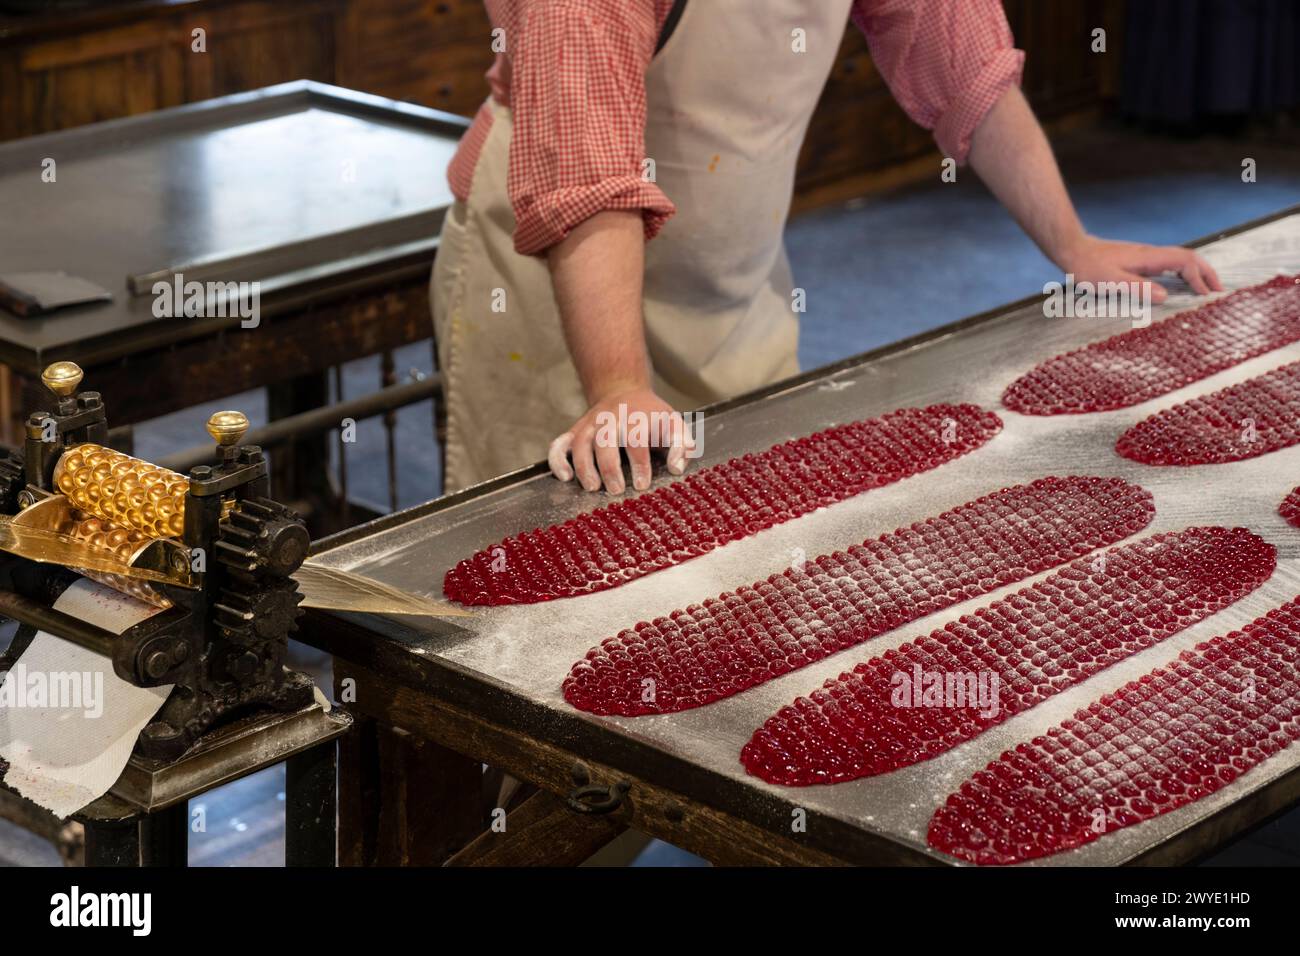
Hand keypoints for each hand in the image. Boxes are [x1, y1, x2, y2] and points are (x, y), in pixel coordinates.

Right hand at [548, 386, 693, 493]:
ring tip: (592, 487)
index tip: (641, 485)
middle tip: (616, 490)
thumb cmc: (652, 417)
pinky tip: (565, 477)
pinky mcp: (575, 432)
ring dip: (583, 466)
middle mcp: (610, 419)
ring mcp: (589, 425)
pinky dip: (558, 460)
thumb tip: (675, 468)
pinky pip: (560, 444)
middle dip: (609, 467)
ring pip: (580, 443)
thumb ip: (682, 446)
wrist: (624, 391)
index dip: (638, 463)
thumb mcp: (674, 424)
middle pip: (604, 440)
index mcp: (636, 417)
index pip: (636, 439)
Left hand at [1056, 235, 1222, 303]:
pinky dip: (1182, 272)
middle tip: (1219, 290)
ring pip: (1180, 259)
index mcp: (1149, 258)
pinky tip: (1182, 282)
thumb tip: (1165, 296)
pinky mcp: (1140, 260)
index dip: (1199, 277)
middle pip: (1188, 258)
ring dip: (1196, 271)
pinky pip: (1169, 263)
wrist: (1074, 251)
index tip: (1206, 295)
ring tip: (1206, 288)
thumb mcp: (1111, 281)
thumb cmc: (1089, 267)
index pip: (1184, 262)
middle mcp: (1151, 254)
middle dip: (1206, 272)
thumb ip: (1138, 288)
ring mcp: (1147, 256)